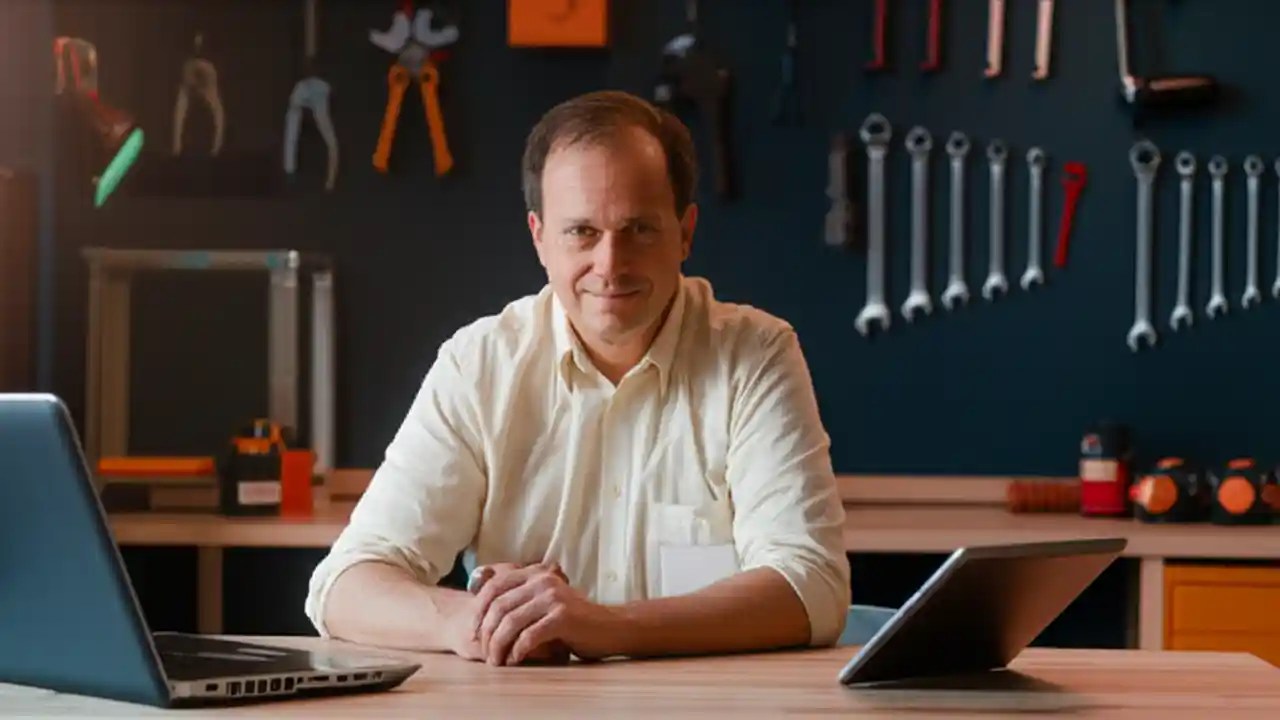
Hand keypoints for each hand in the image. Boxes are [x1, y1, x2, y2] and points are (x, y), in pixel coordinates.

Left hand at [452, 562, 568, 664]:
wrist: (609, 627)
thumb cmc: (573, 619)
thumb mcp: (544, 601)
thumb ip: (521, 598)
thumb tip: (485, 610)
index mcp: (534, 573)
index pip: (494, 586)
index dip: (479, 610)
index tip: (473, 631)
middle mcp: (542, 580)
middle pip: (499, 606)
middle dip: (486, 633)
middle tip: (485, 653)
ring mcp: (553, 597)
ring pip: (511, 622)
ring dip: (499, 646)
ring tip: (496, 661)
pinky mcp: (562, 617)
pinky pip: (529, 636)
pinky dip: (518, 651)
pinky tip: (515, 660)